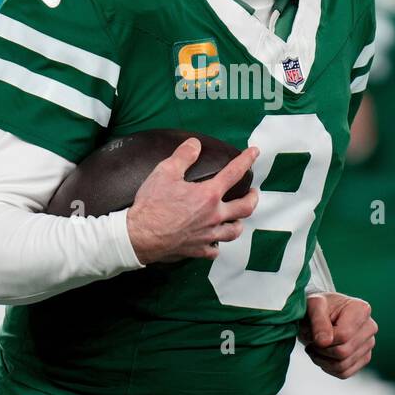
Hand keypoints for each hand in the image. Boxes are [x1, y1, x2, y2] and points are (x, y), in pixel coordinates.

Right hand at [126, 138, 258, 263]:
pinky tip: (214, 240)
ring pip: (234, 231)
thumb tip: (195, 144)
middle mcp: (214, 216)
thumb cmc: (152, 204)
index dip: (246, 160)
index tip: (255, 152)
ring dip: (239, 222)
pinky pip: (215, 249)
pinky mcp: (198, 250)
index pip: (234, 173)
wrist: (139, 236)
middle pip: (245, 207)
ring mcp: (208, 235)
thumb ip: (183, 156)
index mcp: (208, 195)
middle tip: (253, 192)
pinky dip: (217, 244)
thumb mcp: (165, 172)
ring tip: (237, 218)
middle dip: (253, 197)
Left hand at [299, 293, 376, 378]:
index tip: (313, 333)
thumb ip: (318, 321)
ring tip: (315, 348)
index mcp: (361, 310)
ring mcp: (369, 344)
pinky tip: (322, 356)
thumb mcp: (313, 306)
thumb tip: (325, 342)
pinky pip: (344, 373)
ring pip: (343, 366)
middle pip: (343, 352)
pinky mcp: (363, 358)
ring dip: (322, 361)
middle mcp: (370, 327)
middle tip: (312, 342)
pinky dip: (328, 368)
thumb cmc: (317, 307)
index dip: (324, 339)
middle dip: (322, 350)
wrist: (320, 314)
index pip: (343, 336)